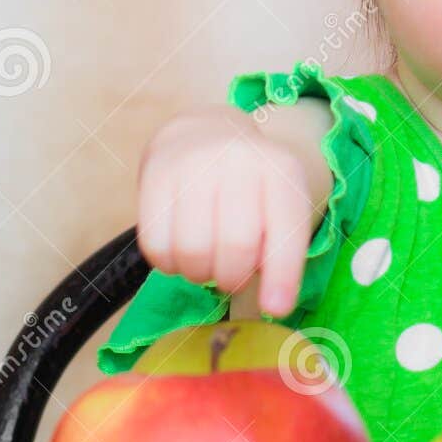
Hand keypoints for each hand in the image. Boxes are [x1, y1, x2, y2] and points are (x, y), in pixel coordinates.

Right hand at [136, 105, 320, 316]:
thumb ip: (281, 251)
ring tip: (206, 263)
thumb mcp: (278, 205)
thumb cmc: (249, 187)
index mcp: (281, 172)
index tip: (275, 309)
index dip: (283, 276)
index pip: (286, 230)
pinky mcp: (155, 175)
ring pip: (192, 249)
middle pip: (236, 245)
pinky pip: (156, 244)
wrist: (205, 132)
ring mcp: (193, 164)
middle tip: (232, 279)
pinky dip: (168, 264)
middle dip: (234, 278)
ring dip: (199, 274)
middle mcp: (239, 162)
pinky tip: (179, 252)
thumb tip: (272, 307)